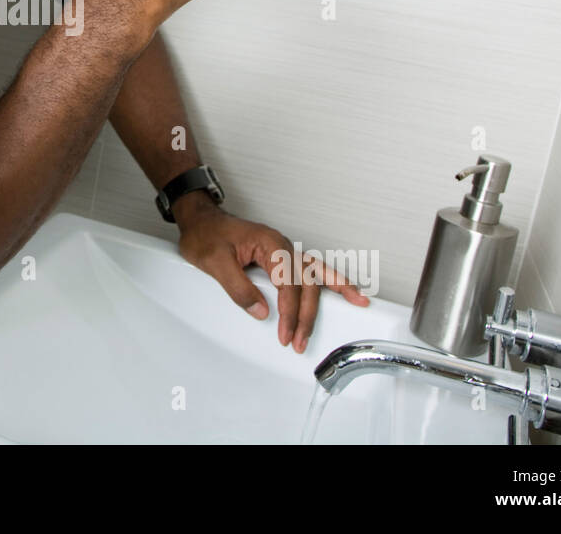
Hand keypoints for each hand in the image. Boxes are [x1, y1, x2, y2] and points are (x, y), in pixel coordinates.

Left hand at [173, 195, 368, 352]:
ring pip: (316, 272)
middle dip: (307, 314)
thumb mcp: (215, 263)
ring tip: (360, 302)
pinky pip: (310, 268)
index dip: (289, 312)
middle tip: (301, 341)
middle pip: (307, 282)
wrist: (200, 220)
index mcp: (269, 245)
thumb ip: (238, 288)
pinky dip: (329, 278)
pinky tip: (342, 287)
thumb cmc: (206, 235)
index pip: (288, 284)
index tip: (286, 334)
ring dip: (335, 290)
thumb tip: (261, 311)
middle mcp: (282, 246)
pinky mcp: (281, 256)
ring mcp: (284, 250)